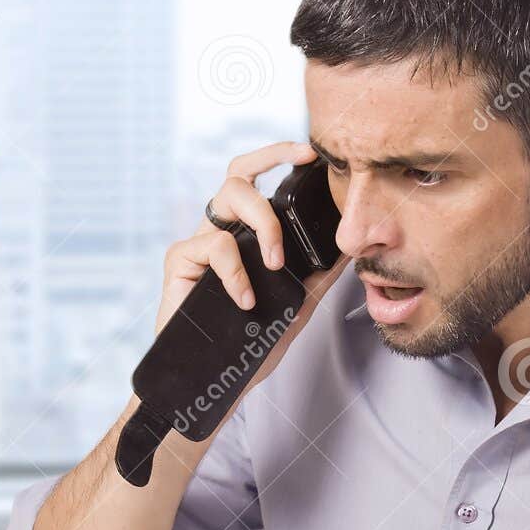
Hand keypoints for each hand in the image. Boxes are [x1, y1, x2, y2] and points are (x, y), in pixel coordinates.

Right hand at [157, 137, 345, 340]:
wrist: (212, 377)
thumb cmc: (247, 343)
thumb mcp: (295, 307)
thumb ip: (317, 278)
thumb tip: (349, 252)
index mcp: (243, 234)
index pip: (255, 181)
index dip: (277, 156)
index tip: (309, 153)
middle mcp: (220, 231)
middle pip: (238, 173)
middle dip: (271, 159)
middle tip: (302, 163)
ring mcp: (198, 243)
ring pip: (229, 196)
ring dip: (264, 224)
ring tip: (274, 264)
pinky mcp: (180, 261)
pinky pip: (215, 246)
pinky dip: (237, 272)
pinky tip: (246, 300)